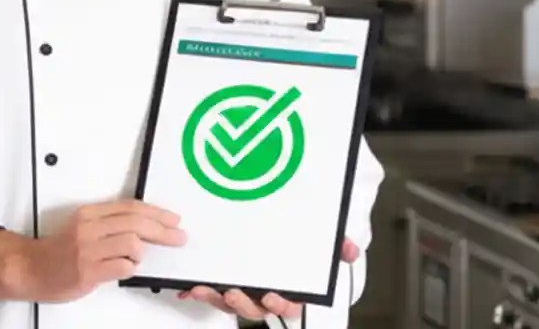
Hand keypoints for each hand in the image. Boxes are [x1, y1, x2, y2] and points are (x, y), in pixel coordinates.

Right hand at [21, 199, 186, 302]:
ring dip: (142, 253)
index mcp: (89, 214)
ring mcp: (88, 250)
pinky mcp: (88, 271)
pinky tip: (127, 268)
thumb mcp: (82, 227)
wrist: (30, 268)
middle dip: (163, 230)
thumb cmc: (57, 251)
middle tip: (178, 237)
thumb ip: (108, 224)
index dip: (156, 213)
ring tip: (137, 259)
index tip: (172, 219)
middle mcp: (89, 228)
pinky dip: (130, 268)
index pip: (130, 207)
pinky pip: (122, 267)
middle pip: (136, 223)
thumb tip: (142, 227)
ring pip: (132, 243)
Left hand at [177, 237, 360, 319]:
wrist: (271, 230)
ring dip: (215, 298)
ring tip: (203, 288)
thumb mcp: (319, 244)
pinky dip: (199, 290)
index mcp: (288, 289)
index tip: (271, 295)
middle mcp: (264, 294)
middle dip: (242, 304)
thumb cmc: (296, 245)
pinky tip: (188, 286)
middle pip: (254, 308)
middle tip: (232, 292)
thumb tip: (350, 250)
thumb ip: (337, 246)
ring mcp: (242, 290)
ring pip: (229, 302)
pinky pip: (210, 292)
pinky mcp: (222, 284)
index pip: (289, 305)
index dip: (280, 304)